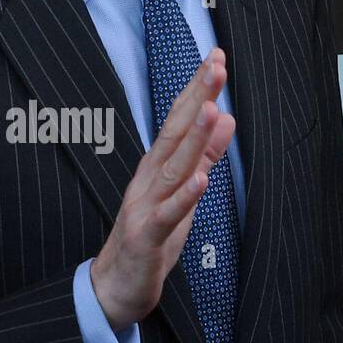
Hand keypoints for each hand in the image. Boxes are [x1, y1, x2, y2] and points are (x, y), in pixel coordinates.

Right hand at [90, 47, 234, 331]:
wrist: (115, 285)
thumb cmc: (149, 237)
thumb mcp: (184, 192)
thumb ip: (205, 156)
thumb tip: (227, 118)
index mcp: (157, 166)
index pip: (180, 120)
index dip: (197, 89)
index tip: (215, 58)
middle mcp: (149, 179)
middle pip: (175, 133)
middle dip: (196, 98)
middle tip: (216, 66)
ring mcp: (145, 206)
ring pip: (173, 167)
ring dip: (193, 138)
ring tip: (212, 109)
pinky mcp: (147, 235)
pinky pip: (168, 214)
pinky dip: (184, 196)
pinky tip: (200, 178)